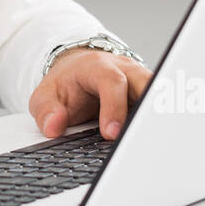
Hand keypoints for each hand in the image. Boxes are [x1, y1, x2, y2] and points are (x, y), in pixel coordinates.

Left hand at [29, 48, 152, 141]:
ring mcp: (139, 79)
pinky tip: (157, 137)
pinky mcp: (147, 93)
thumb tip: (54, 127)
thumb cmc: (65, 86)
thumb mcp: (45, 96)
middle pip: (145, 81)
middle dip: (146, 108)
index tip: (110, 133)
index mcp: (97, 66)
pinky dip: (158, 119)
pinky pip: (159, 105)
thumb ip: (46, 112)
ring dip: (158, 114)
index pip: (112, 81)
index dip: (114, 107)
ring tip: (154, 139)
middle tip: (142, 136)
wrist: (77, 72)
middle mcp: (123, 69)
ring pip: (159, 92)